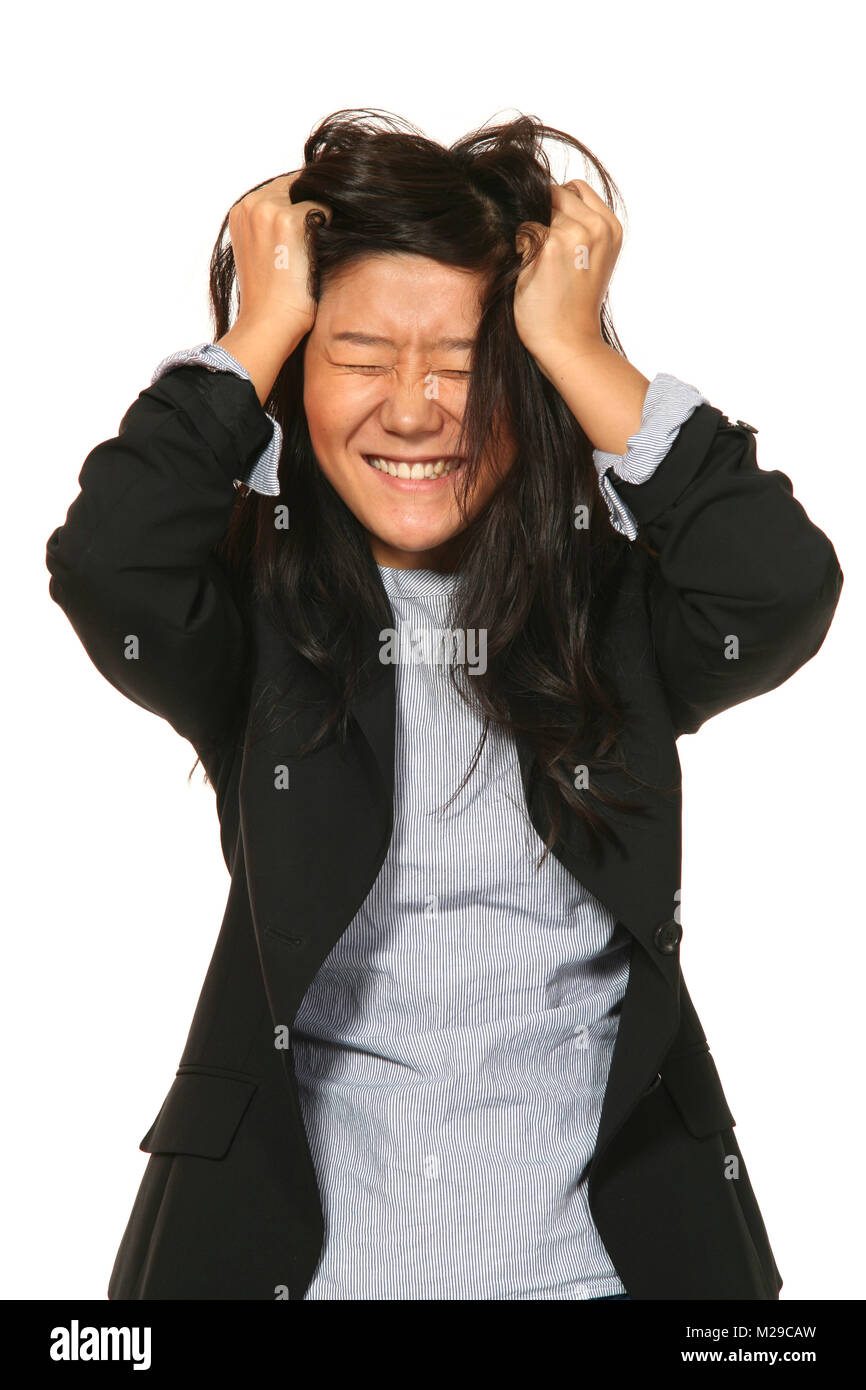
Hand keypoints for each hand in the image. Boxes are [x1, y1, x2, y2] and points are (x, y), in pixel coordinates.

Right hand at [216, 172, 331, 401]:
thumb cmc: (271, 298)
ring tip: (315, 253)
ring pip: (311, 197)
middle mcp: (250, 204)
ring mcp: (267, 209)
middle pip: (298, 186)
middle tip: (318, 241)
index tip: (314, 227)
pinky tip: (318, 256)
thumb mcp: (263, 252)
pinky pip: (323, 210)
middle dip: (313, 207)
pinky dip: (328, 230)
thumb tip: (312, 211)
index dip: (303, 204)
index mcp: (241, 211)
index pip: (284, 188)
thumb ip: (275, 226)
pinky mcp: (287, 220)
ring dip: (321, 220)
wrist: (269, 323)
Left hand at [513, 179, 622, 374]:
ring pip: (535, 210)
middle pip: (553, 194)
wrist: (569, 342)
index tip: (551, 234)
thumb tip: (544, 195)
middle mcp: (596, 226)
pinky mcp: (548, 246)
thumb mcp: (593, 258)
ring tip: (538, 265)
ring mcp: (573, 234)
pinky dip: (519, 249)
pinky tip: (530, 273)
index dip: (557, 205)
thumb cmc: (574, 304)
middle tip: (540, 252)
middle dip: (541, 215)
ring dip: (530, 233)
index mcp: (611, 228)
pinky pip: (521, 231)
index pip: (575, 188)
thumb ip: (581, 226)